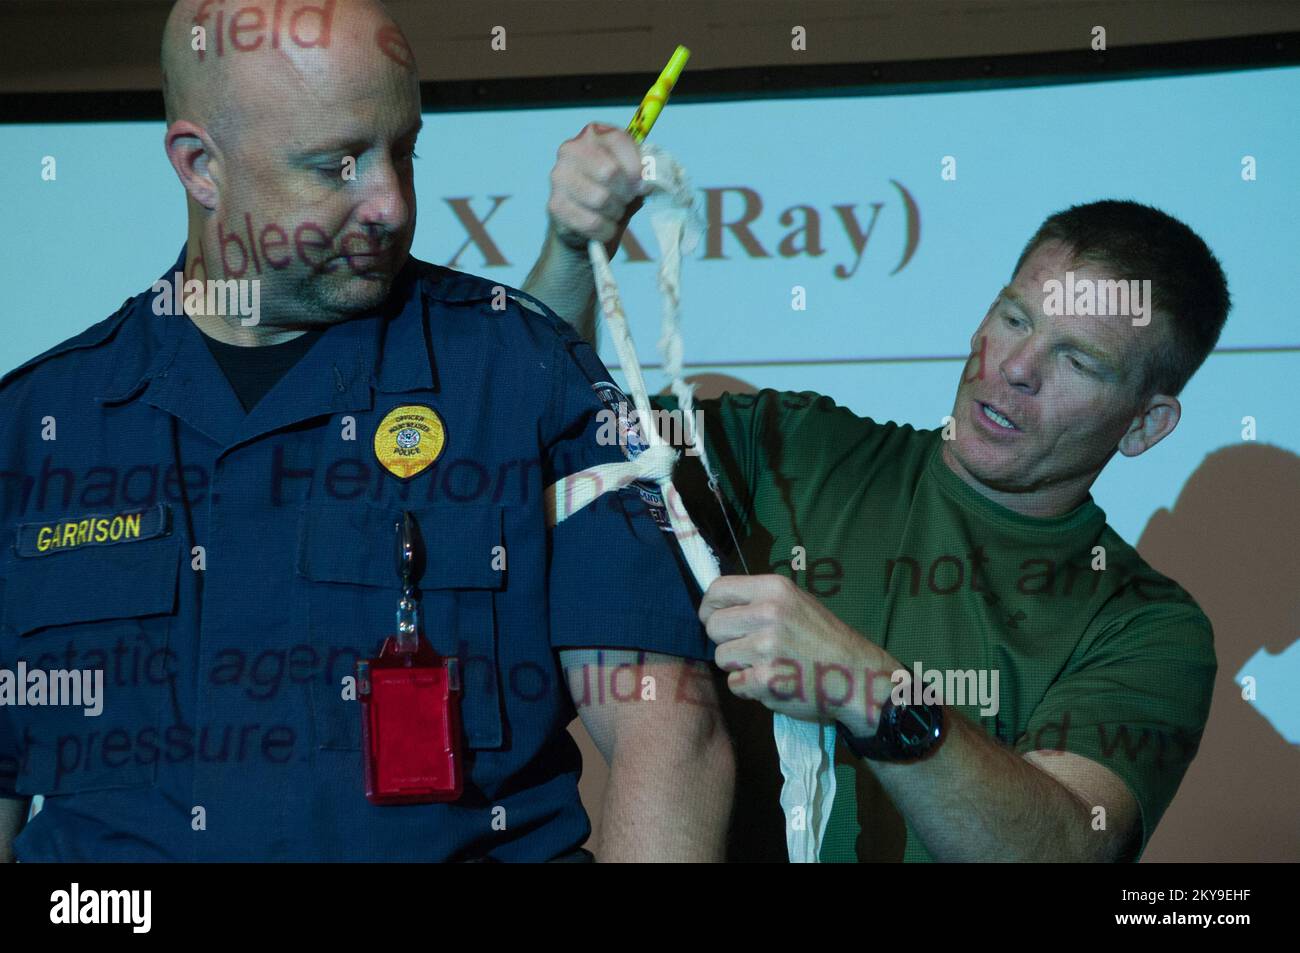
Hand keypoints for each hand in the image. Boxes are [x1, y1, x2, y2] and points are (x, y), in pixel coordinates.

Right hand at [547, 122, 646, 255]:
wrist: (585, 220)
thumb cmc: (613, 191)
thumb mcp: (632, 176)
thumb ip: (644, 172)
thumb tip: (649, 181)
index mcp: (594, 133)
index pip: (619, 140)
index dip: (637, 166)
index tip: (644, 185)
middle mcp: (571, 149)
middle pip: (608, 171)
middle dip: (625, 192)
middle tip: (626, 200)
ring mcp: (559, 176)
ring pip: (600, 198)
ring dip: (616, 212)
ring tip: (615, 212)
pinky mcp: (555, 204)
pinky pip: (591, 221)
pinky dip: (605, 229)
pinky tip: (606, 227)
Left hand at [700, 575, 900, 732]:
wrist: (858, 677)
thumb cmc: (824, 640)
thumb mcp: (796, 602)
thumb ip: (759, 600)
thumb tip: (716, 605)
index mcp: (775, 589)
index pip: (717, 590)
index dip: (710, 608)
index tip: (716, 620)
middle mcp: (769, 612)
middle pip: (713, 626)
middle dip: (725, 640)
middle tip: (750, 649)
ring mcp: (766, 646)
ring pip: (721, 657)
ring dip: (738, 666)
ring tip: (767, 665)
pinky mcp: (766, 679)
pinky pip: (734, 684)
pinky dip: (749, 688)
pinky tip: (774, 682)